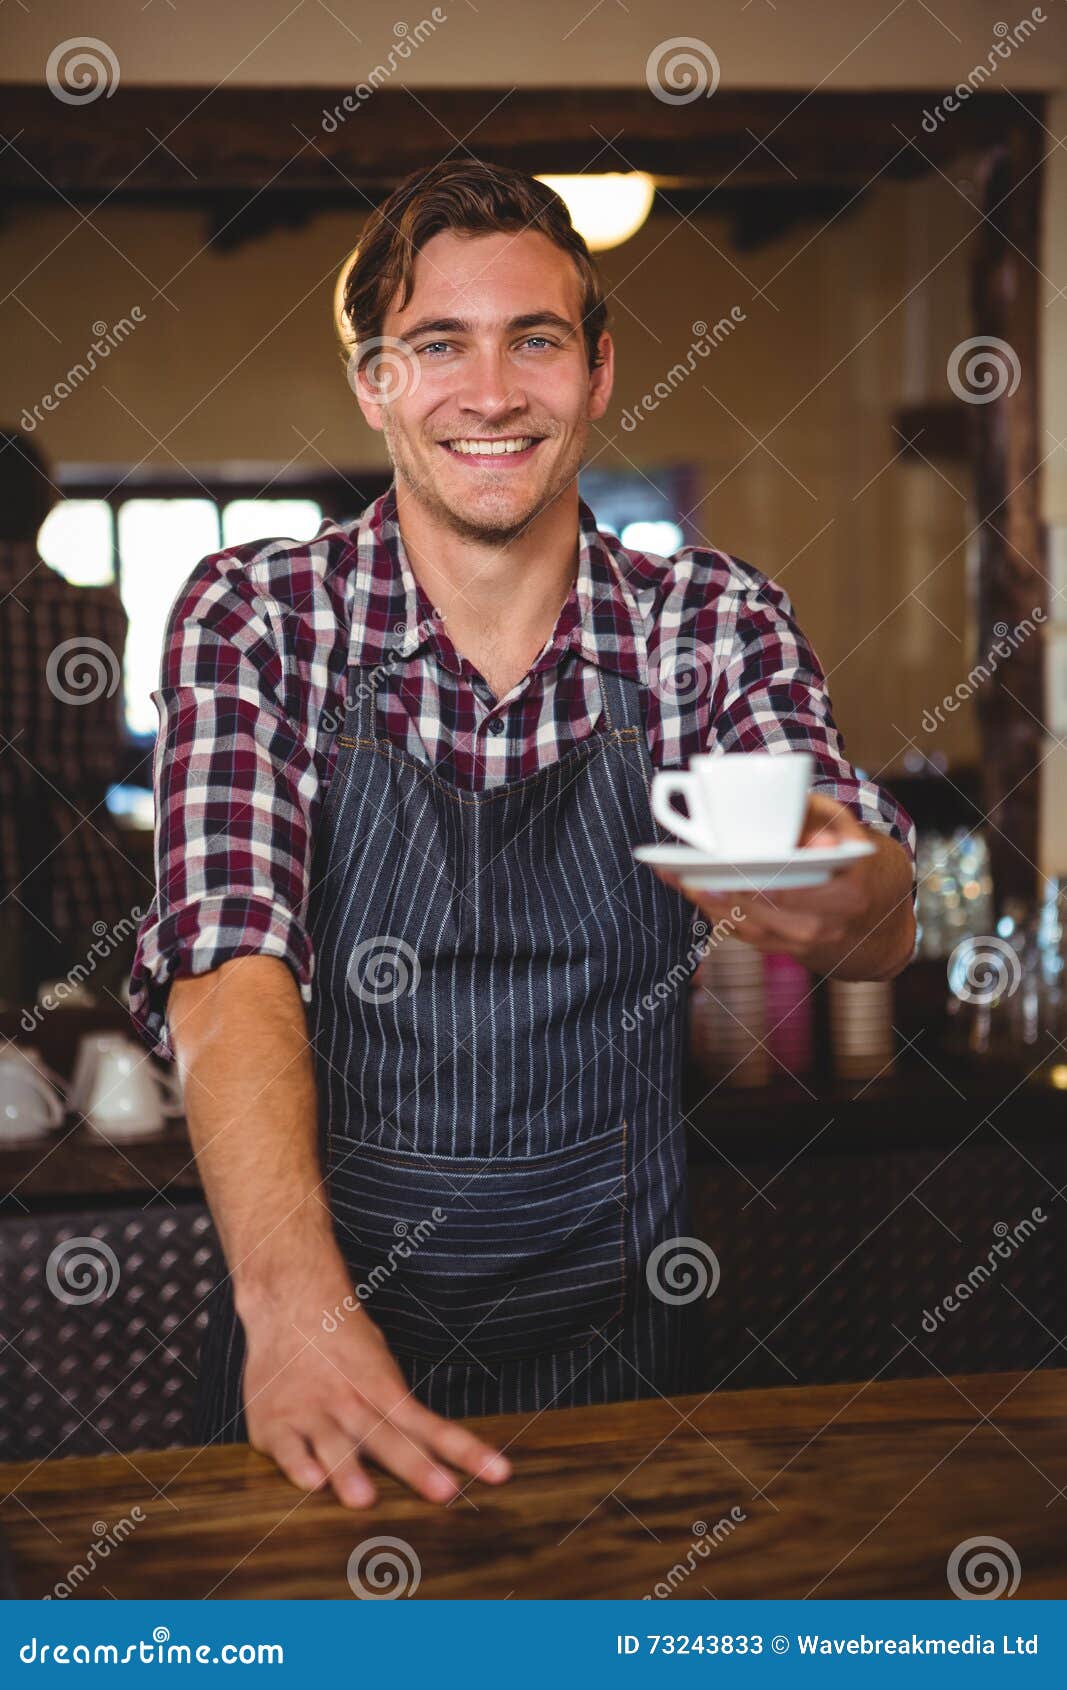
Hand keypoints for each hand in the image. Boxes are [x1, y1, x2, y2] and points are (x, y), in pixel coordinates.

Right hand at [239, 1278, 512, 1509]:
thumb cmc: (341, 1339)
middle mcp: (351, 1402)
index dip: (463, 1450)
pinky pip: (287, 1446)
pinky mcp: (273, 1423)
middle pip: (389, 1439)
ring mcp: (311, 1412)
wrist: (289, 1300)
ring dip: (350, 1472)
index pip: (429, 1425)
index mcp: (381, 1388)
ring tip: (363, 1500)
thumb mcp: (378, 1364)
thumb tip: (432, 1449)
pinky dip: (298, 1463)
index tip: (498, 1473)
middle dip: (417, 1468)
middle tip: (444, 1493)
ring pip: (335, 1444)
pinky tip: (310, 1480)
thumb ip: (396, 1407)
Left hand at [652, 793, 909, 975]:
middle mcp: (825, 926)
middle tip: (691, 875)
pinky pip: (747, 936)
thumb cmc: (856, 861)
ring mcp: (804, 944)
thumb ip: (825, 817)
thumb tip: (797, 815)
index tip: (726, 868)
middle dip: (724, 895)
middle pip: (763, 914)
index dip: (759, 883)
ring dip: (712, 905)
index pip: (796, 891)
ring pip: (750, 929)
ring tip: (682, 880)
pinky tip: (693, 893)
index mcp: (848, 894)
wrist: (877, 919)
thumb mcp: (853, 832)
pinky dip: (718, 915)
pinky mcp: (787, 951)